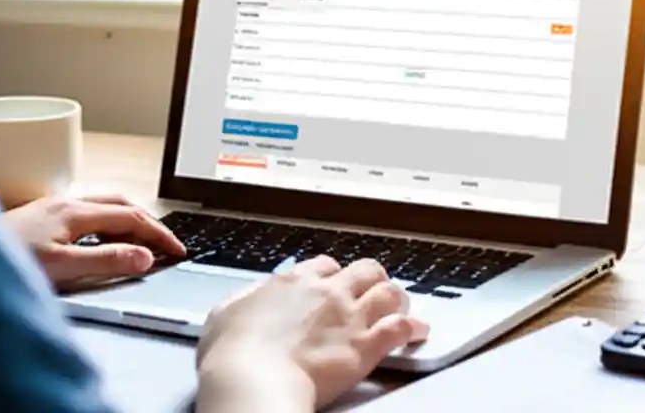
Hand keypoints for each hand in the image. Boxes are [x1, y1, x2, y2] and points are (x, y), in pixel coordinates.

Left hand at [2, 194, 184, 287]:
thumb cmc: (4, 260)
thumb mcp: (62, 267)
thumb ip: (105, 261)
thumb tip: (144, 256)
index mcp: (75, 211)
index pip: (131, 217)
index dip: (159, 234)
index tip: (177, 250)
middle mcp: (64, 203)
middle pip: (120, 203)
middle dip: (147, 220)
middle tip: (165, 243)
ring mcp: (50, 208)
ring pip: (102, 205)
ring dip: (127, 219)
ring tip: (140, 241)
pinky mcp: (39, 218)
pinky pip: (85, 213)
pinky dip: (106, 223)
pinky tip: (99, 240)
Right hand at [196, 256, 428, 411]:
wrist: (253, 379)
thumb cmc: (233, 354)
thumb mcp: (225, 313)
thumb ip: (245, 300)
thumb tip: (251, 297)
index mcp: (293, 281)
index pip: (325, 265)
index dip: (333, 275)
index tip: (333, 284)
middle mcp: (327, 292)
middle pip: (365, 270)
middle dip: (372, 278)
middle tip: (373, 289)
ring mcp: (350, 317)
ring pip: (389, 293)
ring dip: (397, 298)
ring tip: (401, 306)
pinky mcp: (366, 346)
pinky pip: (401, 329)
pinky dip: (413, 328)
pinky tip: (418, 331)